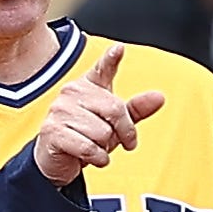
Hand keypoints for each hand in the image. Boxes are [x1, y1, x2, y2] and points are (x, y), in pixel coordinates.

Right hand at [34, 43, 166, 184]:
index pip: (102, 69)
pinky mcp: (52, 132)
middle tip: (119, 142)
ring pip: (102, 133)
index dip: (111, 59)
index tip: (119, 49)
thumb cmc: (85, 137)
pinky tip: (91, 158)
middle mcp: (71, 93)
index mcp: (86, 86)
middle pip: (115, 109)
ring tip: (94, 148)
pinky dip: (97, 159)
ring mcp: (59, 111)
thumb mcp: (113, 123)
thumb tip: (159, 97)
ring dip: (104, 148)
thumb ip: (135, 110)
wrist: (57, 162)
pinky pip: (89, 148)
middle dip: (123, 132)